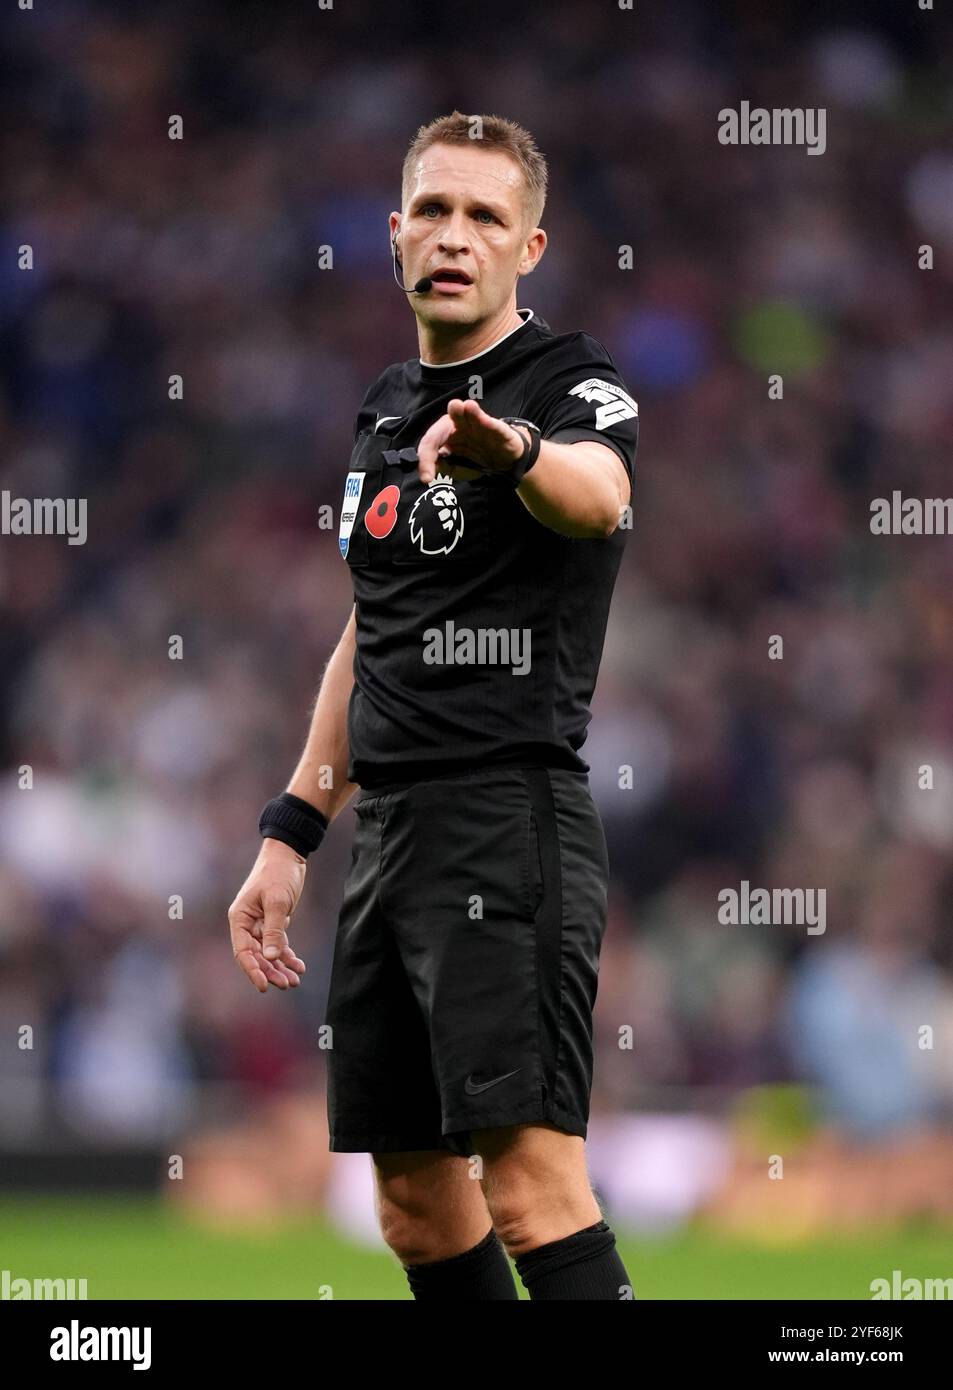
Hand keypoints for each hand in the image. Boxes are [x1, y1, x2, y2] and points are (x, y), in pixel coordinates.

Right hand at [228, 839, 307, 993]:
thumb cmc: (278, 873)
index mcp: (239, 918)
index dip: (252, 970)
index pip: (242, 951)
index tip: (264, 986)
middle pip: (256, 956)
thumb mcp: (277, 901)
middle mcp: (247, 924)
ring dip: (280, 967)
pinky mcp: (274, 922)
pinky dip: (288, 955)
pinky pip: (278, 944)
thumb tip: (270, 957)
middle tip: (287, 984)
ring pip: (268, 953)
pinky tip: (299, 966)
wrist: (289, 854)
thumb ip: (273, 930)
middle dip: (270, 971)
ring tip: (295, 980)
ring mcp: (260, 924)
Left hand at [416, 398, 529, 484]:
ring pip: (462, 416)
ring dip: (457, 410)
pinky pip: (485, 421)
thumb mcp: (459, 470)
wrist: (506, 459)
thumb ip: (445, 468)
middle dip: (433, 441)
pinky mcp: (493, 426)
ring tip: (455, 406)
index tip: (426, 478)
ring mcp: (474, 424)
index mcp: (446, 437)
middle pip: (440, 429)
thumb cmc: (479, 460)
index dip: (425, 461)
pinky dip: (479, 415)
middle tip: (428, 456)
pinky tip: (471, 408)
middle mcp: (457, 427)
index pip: (430, 445)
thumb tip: (431, 468)